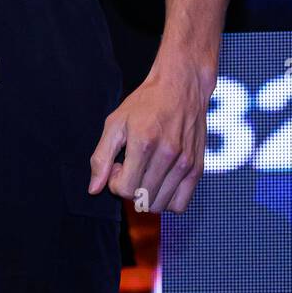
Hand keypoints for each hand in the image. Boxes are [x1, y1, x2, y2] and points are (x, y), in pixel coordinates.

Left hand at [88, 59, 210, 212]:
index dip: (115, 182)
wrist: (181, 87)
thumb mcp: (115, 122)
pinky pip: (180, 205)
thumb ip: (101, 157)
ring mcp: (184, 163)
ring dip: (146, 195)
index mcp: (143, 142)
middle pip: (141, 199)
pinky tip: (160, 181)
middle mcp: (167, 155)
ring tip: (145, 172)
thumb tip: (94, 189)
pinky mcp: (197, 168)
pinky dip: (167, 200)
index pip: (124, 189)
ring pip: (159, 205)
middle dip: (129, 188)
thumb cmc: (146, 102)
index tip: (118, 166)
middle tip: (131, 167)